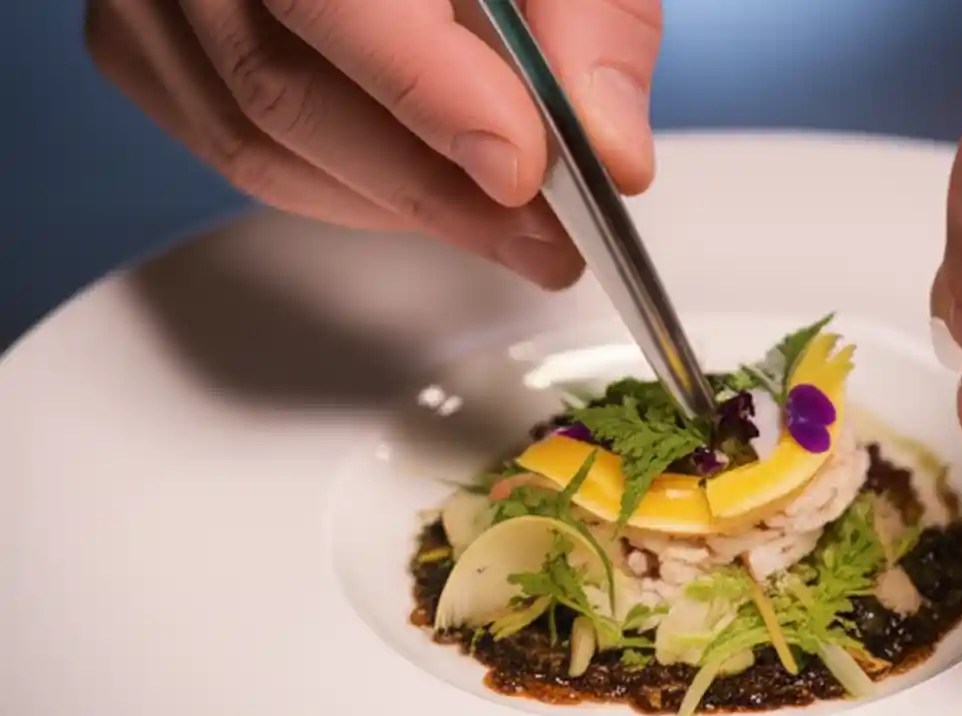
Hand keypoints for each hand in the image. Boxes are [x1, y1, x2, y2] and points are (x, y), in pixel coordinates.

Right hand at [84, 0, 661, 289]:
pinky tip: (415, 185)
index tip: (521, 171)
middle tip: (544, 240)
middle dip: (431, 189)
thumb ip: (586, 24)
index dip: (426, 93)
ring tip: (501, 227)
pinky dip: (339, 189)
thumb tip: (609, 151)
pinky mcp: (146, 45)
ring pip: (256, 140)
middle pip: (282, 88)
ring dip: (391, 203)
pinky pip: (232, 149)